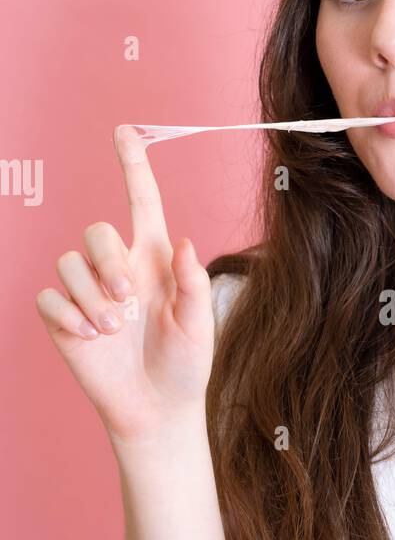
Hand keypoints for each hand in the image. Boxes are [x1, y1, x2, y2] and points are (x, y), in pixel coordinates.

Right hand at [35, 124, 214, 446]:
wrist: (158, 408)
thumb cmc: (185, 364)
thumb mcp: (199, 324)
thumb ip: (193, 282)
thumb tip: (186, 242)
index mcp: (155, 259)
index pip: (141, 202)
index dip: (132, 166)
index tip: (124, 131)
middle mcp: (118, 268)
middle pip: (96, 231)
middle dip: (107, 261)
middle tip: (128, 301)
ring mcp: (88, 293)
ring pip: (70, 264)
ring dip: (92, 297)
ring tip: (115, 330)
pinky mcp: (65, 318)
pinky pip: (50, 297)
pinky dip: (69, 316)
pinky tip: (91, 338)